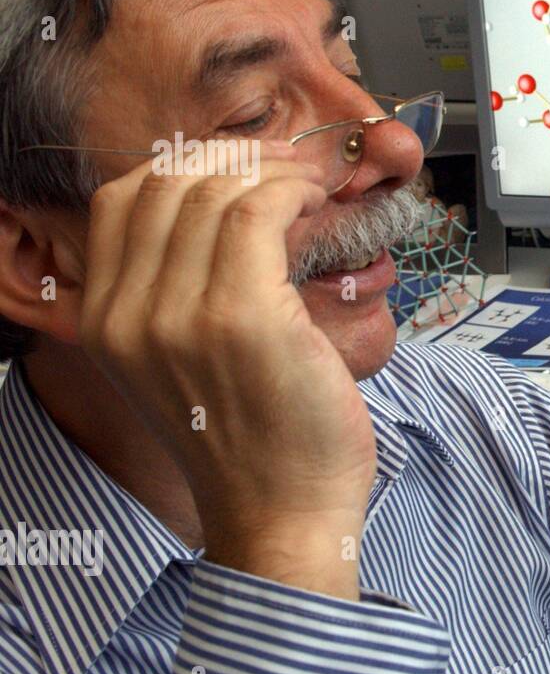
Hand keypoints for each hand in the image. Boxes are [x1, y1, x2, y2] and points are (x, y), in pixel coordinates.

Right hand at [79, 144, 375, 598]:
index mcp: (107, 324)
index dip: (185, 167)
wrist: (282, 514)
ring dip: (272, 172)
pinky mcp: (241, 316)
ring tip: (310, 187)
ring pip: (214, 190)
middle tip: (288, 166)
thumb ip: (180, 294)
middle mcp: (129, 316)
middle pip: (165, 184)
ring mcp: (180, 316)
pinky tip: (318, 203)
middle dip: (234, 159)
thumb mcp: (187, 365)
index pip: (122, 201)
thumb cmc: (256, 442)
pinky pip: (258, 210)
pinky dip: (292, 190)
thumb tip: (226, 209)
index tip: (241, 168)